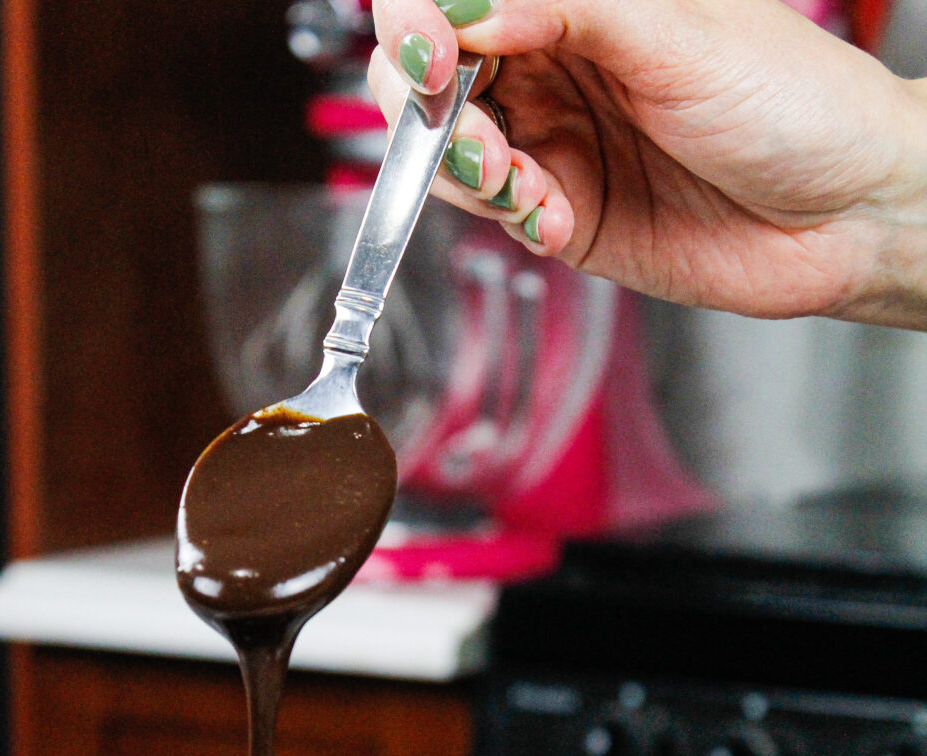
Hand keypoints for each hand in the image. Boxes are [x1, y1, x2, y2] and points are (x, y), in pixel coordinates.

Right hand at [369, 0, 926, 325]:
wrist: (847, 214)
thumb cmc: (794, 104)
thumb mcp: (677, 35)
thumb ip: (564, 12)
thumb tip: (467, 7)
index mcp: (582, 4)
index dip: (423, 19)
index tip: (433, 50)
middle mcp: (557, 67)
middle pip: (437, 77)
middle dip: (432, 108)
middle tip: (469, 136)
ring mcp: (558, 143)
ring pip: (453, 153)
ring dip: (470, 172)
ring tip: (522, 185)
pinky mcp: (565, 217)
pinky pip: (500, 217)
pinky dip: (513, 219)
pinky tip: (556, 218)